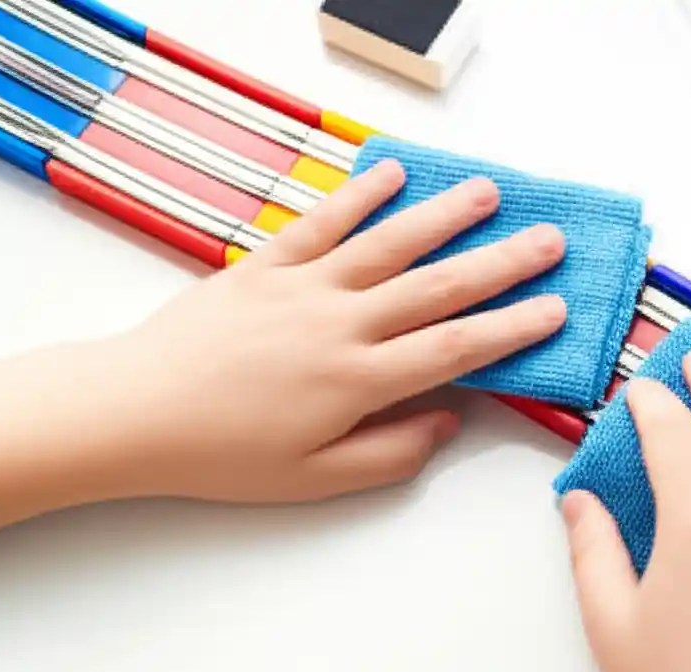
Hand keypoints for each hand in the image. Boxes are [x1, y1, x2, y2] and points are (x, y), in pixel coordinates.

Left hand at [114, 159, 566, 502]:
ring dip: (443, 215)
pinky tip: (393, 175)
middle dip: (500, 262)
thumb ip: (390, 453)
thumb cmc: (224, 455)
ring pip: (388, 243)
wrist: (135, 412)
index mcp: (358, 380)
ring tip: (488, 192)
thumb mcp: (314, 479)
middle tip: (549, 240)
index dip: (511, 327)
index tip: (555, 308)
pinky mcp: (265, 265)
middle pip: (436, 286)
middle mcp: (341, 323)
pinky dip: (359, 195)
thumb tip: (449, 419)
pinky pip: (322, 222)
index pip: (454, 347)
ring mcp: (303, 286)